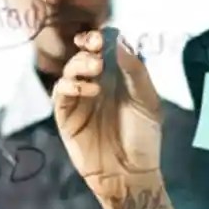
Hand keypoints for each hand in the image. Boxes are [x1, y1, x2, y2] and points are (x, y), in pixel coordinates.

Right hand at [53, 28, 163, 200]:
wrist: (131, 173)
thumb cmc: (143, 137)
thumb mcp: (147, 101)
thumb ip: (135, 72)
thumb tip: (120, 42)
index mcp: (114, 79)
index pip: (100, 51)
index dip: (97, 39)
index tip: (102, 35)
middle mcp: (94, 86)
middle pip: (81, 57)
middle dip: (85, 47)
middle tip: (95, 46)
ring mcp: (78, 101)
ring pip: (68, 72)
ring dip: (79, 63)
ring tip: (95, 68)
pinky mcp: (66, 117)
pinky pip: (61, 94)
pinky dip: (72, 85)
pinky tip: (90, 89)